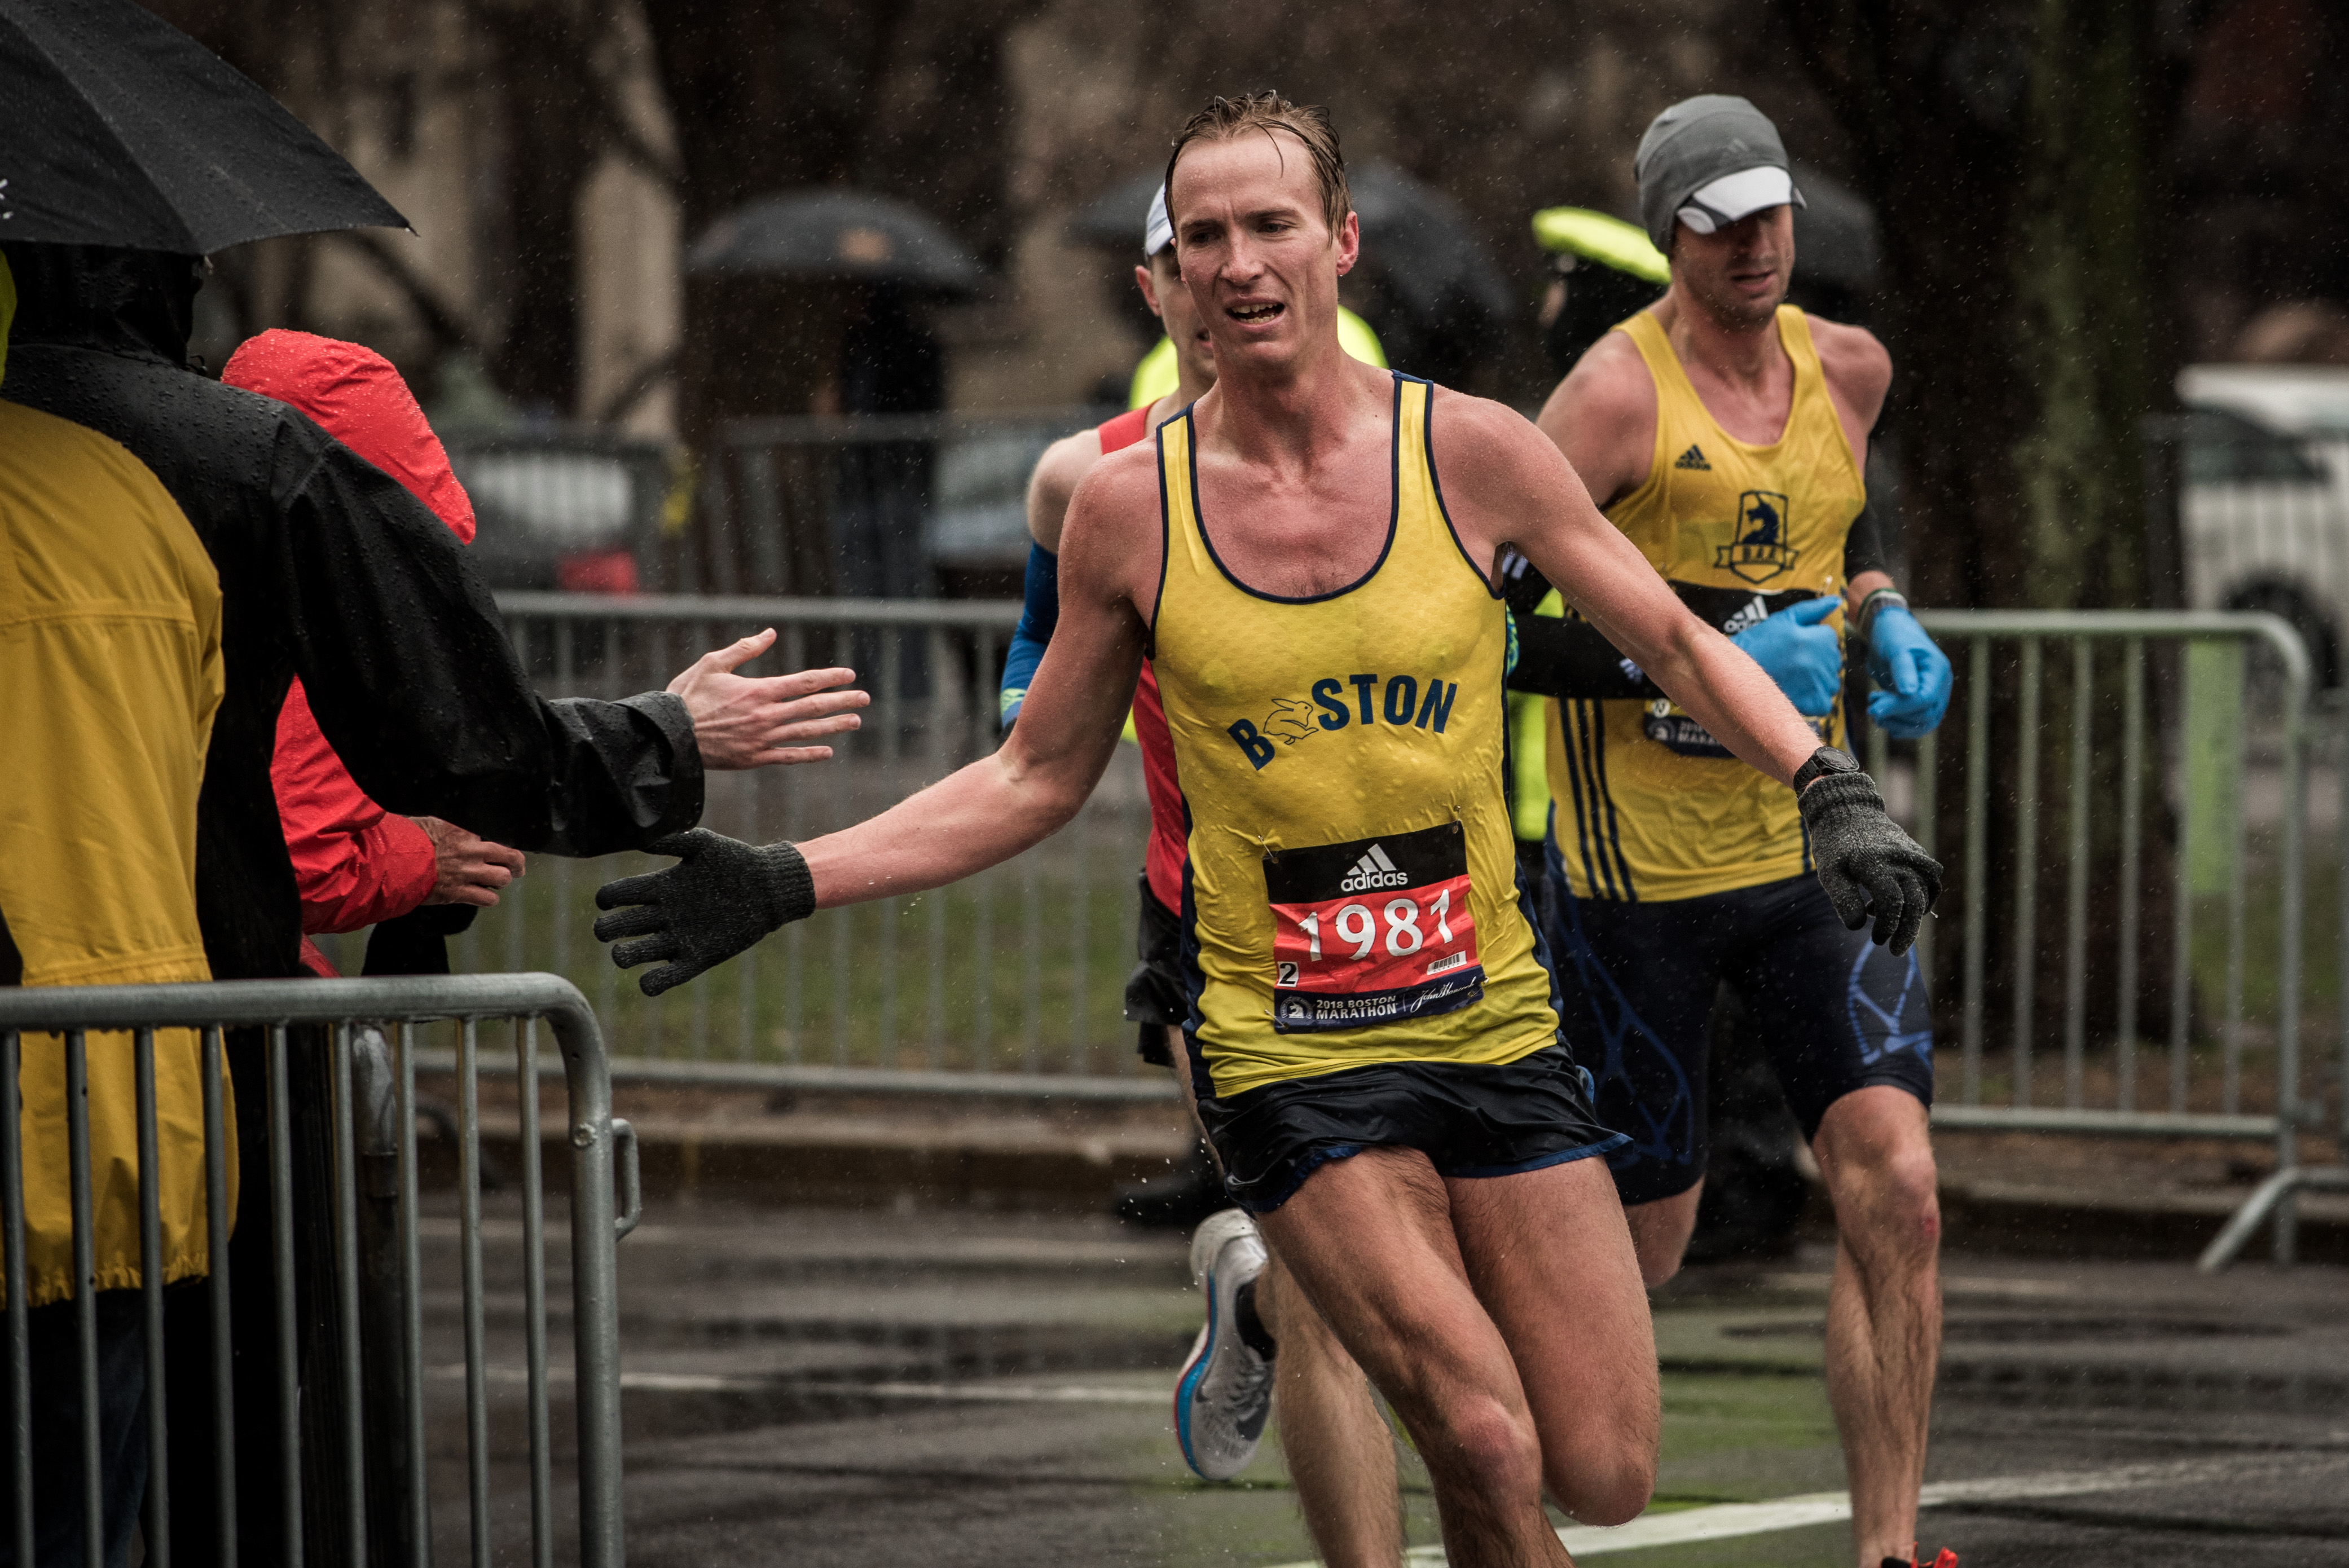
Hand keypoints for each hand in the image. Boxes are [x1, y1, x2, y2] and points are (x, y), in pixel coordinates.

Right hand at [411, 817, 524, 907]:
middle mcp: (470, 851)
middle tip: (517, 868)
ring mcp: (465, 873)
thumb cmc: (406, 841)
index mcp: (463, 832)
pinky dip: (488, 898)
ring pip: (502, 879)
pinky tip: (484, 895)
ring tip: (497, 882)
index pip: (494, 837)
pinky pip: (487, 899)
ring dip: (501, 881)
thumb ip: (448, 827)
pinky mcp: (457, 892)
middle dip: (516, 863)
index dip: (498, 845)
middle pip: (509, 856)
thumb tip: (455, 828)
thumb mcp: (429, 823)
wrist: (391, 862)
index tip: (498, 849)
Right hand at [593, 829, 815, 995]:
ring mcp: (679, 938)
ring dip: (625, 956)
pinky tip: (648, 982)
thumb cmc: (736, 861)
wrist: (768, 887)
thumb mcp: (704, 844)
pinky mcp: (697, 958)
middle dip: (607, 929)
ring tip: (622, 954)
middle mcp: (665, 914)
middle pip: (622, 925)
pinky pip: (668, 977)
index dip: (607, 898)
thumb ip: (673, 839)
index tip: (605, 900)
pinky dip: (653, 984)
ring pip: (639, 953)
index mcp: (661, 886)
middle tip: (607, 929)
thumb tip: (639, 841)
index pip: (621, 894)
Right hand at [667, 629, 869, 768]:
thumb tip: (770, 633)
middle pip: (813, 707)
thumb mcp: (712, 664)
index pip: (805, 682)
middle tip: (865, 698)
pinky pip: (789, 757)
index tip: (850, 675)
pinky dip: (809, 754)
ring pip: (806, 731)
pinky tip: (827, 752)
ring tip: (855, 721)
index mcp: (759, 691)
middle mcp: (766, 716)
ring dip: (833, 726)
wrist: (668, 737)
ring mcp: (762, 739)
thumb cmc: (686, 697)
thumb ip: (744, 649)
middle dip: (842, 701)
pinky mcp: (754, 759)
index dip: (831, 678)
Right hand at [1730, 596, 1843, 716]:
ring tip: (1793, 678)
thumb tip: (1836, 600)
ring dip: (1818, 680)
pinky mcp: (1812, 703)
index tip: (1794, 645)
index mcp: (1815, 639)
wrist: (1733, 673)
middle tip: (1790, 662)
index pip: (1829, 637)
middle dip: (1816, 660)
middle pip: (1832, 660)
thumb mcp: (1783, 619)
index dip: (1811, 640)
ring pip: (1831, 681)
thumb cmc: (1756, 643)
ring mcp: (1817, 683)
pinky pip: (1824, 703)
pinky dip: (1814, 700)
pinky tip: (1796, 693)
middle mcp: (1819, 661)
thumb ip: (1812, 609)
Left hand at [1797, 769, 1940, 953]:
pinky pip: (1930, 884)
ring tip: (1889, 924)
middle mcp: (1900, 858)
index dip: (1887, 926)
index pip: (1892, 902)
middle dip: (1906, 931)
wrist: (1850, 812)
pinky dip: (1921, 900)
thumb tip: (1858, 927)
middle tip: (1894, 951)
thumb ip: (1843, 899)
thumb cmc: (1835, 847)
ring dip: (1912, 917)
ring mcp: (1913, 855)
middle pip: (1913, 902)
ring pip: (1925, 895)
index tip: (1876, 940)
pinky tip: (1900, 907)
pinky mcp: (1920, 856)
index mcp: (1875, 862)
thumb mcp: (1829, 873)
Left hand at [1865, 603, 1952, 738]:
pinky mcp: (1923, 704)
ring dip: (1895, 723)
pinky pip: (1917, 724)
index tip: (1875, 708)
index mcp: (1938, 671)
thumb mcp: (1895, 649)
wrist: (1892, 634)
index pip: (1925, 699)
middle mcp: (1941, 686)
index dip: (1900, 707)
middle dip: (1895, 716)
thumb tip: (1909, 692)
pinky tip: (1882, 719)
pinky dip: (1898, 725)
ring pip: (1922, 724)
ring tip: (1874, 710)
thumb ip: (1903, 669)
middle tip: (1871, 707)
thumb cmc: (1894, 637)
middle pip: (1925, 715)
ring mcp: (1935, 697)